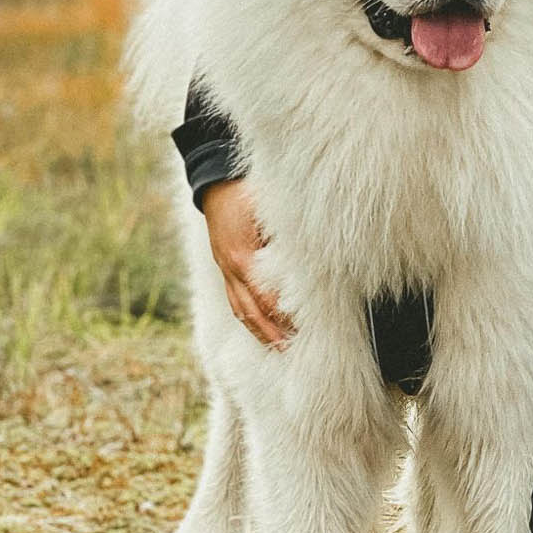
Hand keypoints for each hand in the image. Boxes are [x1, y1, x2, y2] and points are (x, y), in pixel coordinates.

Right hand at [201, 178, 293, 346]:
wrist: (216, 183)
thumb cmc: (248, 193)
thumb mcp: (269, 211)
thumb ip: (288, 237)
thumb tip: (316, 256)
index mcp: (243, 257)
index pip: (267, 298)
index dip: (285, 316)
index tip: (307, 329)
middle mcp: (231, 269)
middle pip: (253, 312)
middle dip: (274, 333)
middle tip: (296, 350)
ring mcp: (224, 270)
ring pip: (241, 310)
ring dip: (261, 332)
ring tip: (281, 348)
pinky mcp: (223, 268)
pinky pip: (234, 300)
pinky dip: (248, 318)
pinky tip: (262, 328)